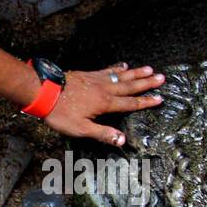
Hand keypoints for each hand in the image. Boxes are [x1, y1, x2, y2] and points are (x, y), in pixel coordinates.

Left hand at [43, 63, 165, 145]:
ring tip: (149, 69)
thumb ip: (103, 134)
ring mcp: (96, 80)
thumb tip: (122, 140)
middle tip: (162, 77)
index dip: (145, 102)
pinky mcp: (88, 74)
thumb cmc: (61, 113)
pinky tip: (123, 65)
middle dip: (146, 83)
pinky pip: (107, 70)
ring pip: (121, 75)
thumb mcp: (81, 129)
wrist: (44, 92)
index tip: (160, 98)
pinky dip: (117, 68)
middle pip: (130, 86)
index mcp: (105, 104)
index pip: (130, 104)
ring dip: (136, 73)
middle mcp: (104, 89)